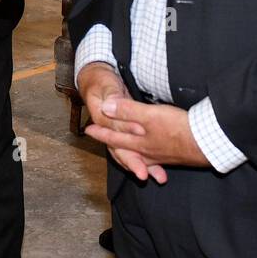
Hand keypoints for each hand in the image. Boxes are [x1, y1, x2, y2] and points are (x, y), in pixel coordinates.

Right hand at [76, 63, 164, 183]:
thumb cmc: (101, 82)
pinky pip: (137, 151)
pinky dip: (147, 161)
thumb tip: (110, 105)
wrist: (97, 80)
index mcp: (101, 118)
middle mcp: (110, 130)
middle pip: (121, 149)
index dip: (128, 132)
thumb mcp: (105, 85)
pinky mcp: (129, 134)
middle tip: (144, 174)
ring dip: (142, 166)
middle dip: (133, 162)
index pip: (116, 128)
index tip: (142, 135)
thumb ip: (111, 95)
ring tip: (158, 177)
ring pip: (130, 153)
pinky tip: (159, 169)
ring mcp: (119, 134)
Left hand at [83, 98, 210, 178]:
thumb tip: (105, 107)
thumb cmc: (178, 128)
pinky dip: (147, 159)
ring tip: (122, 153)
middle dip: (111, 144)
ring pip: (139, 156)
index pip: (114, 137)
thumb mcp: (149, 115)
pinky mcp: (174, 157)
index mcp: (138, 142)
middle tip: (100, 140)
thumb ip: (127, 111)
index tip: (88, 130)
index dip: (101, 132)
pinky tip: (151, 159)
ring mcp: (161, 157)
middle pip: (124, 149)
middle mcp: (147, 153)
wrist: (207, 143)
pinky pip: (154, 160)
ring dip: (128, 154)